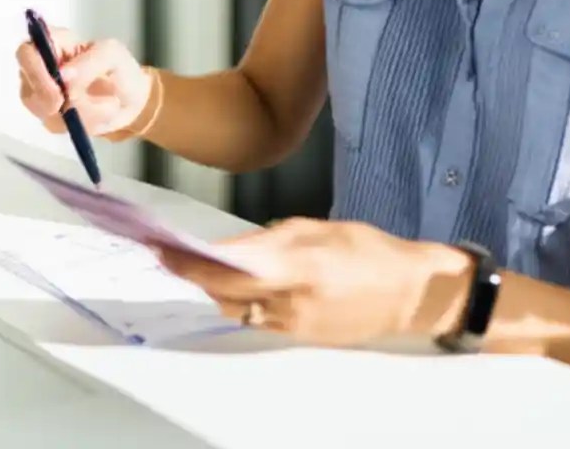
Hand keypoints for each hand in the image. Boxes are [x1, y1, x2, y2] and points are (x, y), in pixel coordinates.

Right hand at [16, 28, 153, 136]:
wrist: (131, 100)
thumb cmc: (119, 69)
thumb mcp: (112, 55)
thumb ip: (88, 62)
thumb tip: (63, 75)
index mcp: (53, 43)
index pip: (27, 52)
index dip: (35, 71)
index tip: (58, 88)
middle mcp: (41, 68)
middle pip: (27, 85)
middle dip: (49, 98)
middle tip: (70, 106)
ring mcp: (42, 94)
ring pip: (42, 109)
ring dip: (79, 112)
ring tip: (108, 105)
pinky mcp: (50, 117)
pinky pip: (56, 125)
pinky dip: (82, 124)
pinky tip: (100, 116)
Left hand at [159, 218, 472, 346]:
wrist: (408, 293)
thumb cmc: (366, 251)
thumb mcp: (316, 231)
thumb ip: (267, 241)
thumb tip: (226, 249)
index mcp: (298, 267)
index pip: (227, 270)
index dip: (189, 263)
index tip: (161, 250)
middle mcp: (292, 301)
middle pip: (224, 294)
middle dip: (194, 274)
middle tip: (169, 254)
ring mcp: (294, 324)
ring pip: (236, 308)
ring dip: (215, 288)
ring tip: (199, 266)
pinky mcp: (299, 337)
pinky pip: (256, 319)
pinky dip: (240, 301)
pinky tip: (237, 284)